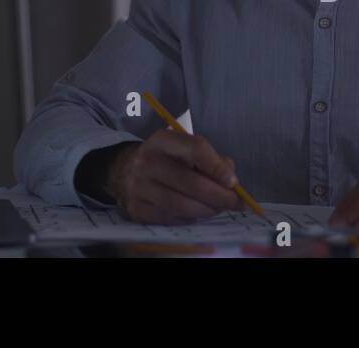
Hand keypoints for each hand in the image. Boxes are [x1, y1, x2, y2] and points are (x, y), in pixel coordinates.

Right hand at [106, 128, 244, 223]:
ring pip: (181, 205)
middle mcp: (147, 161)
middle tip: (234, 202)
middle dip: (218, 196)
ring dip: (206, 210)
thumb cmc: (166, 159)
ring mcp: (139, 186)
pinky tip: (197, 214)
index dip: (218, 167)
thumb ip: (211, 159)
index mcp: (162, 140)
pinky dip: (189, 218)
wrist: (124, 171)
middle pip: (191, 182)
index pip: (196, 149)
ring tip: (217, 209)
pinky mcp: (136, 208)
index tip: (233, 182)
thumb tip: (230, 181)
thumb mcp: (184, 148)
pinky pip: (170, 218)